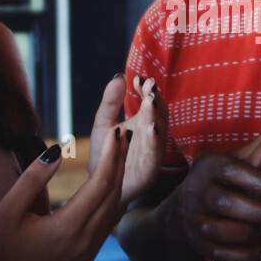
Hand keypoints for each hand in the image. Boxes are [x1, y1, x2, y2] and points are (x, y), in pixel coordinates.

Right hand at [0, 125, 129, 260]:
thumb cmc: (0, 250)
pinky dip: (113, 198)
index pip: (101, 184)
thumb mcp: (7, 211)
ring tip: (120, 153)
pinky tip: (110, 183)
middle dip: (121, 162)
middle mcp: (86, 241)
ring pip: (115, 209)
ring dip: (120, 179)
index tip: (117, 132)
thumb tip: (57, 151)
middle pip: (114, 194)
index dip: (112, 156)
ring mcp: (90, 252)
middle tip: (124, 134)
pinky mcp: (88, 259)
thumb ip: (32, 179)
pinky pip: (108, 223)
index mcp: (68, 228)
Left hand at [89, 74, 167, 205]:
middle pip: (158, 114)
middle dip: (155, 101)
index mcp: (142, 121)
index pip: (149, 100)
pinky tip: (152, 130)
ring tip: (151, 103)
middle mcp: (151, 134)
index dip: (146, 89)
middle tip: (150, 87)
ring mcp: (152, 151)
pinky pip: (155, 154)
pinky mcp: (150, 168)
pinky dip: (155, 142)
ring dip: (156, 117)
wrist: (102, 183)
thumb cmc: (106, 152)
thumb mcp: (104, 123)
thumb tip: (119, 76)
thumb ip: (110, 102)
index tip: (138, 79)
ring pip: (159, 132)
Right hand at [167, 120, 260, 260]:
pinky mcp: (196, 243)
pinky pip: (220, 253)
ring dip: (254, 235)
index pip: (235, 172)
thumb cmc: (223, 179)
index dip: (260, 183)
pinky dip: (244, 256)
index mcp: (208, 165)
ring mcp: (193, 219)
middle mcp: (195, 190)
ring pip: (223, 229)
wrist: (183, 210)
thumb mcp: (239, 159)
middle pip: (228, 203)